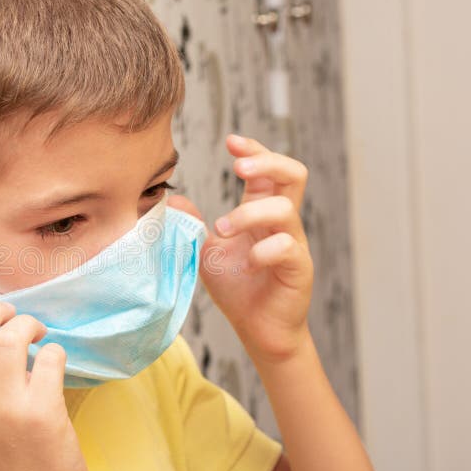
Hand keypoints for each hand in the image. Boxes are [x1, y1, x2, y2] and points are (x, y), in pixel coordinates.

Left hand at [169, 135, 313, 363]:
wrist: (257, 328)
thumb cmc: (237, 287)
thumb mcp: (206, 250)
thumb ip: (194, 223)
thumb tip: (171, 198)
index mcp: (262, 211)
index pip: (268, 169)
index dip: (254, 151)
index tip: (230, 142)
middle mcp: (282, 222)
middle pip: (293, 174)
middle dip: (267, 162)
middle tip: (238, 168)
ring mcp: (294, 243)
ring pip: (284, 208)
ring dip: (248, 214)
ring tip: (222, 230)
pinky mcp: (299, 268)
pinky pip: (287, 246)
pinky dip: (262, 250)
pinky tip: (246, 264)